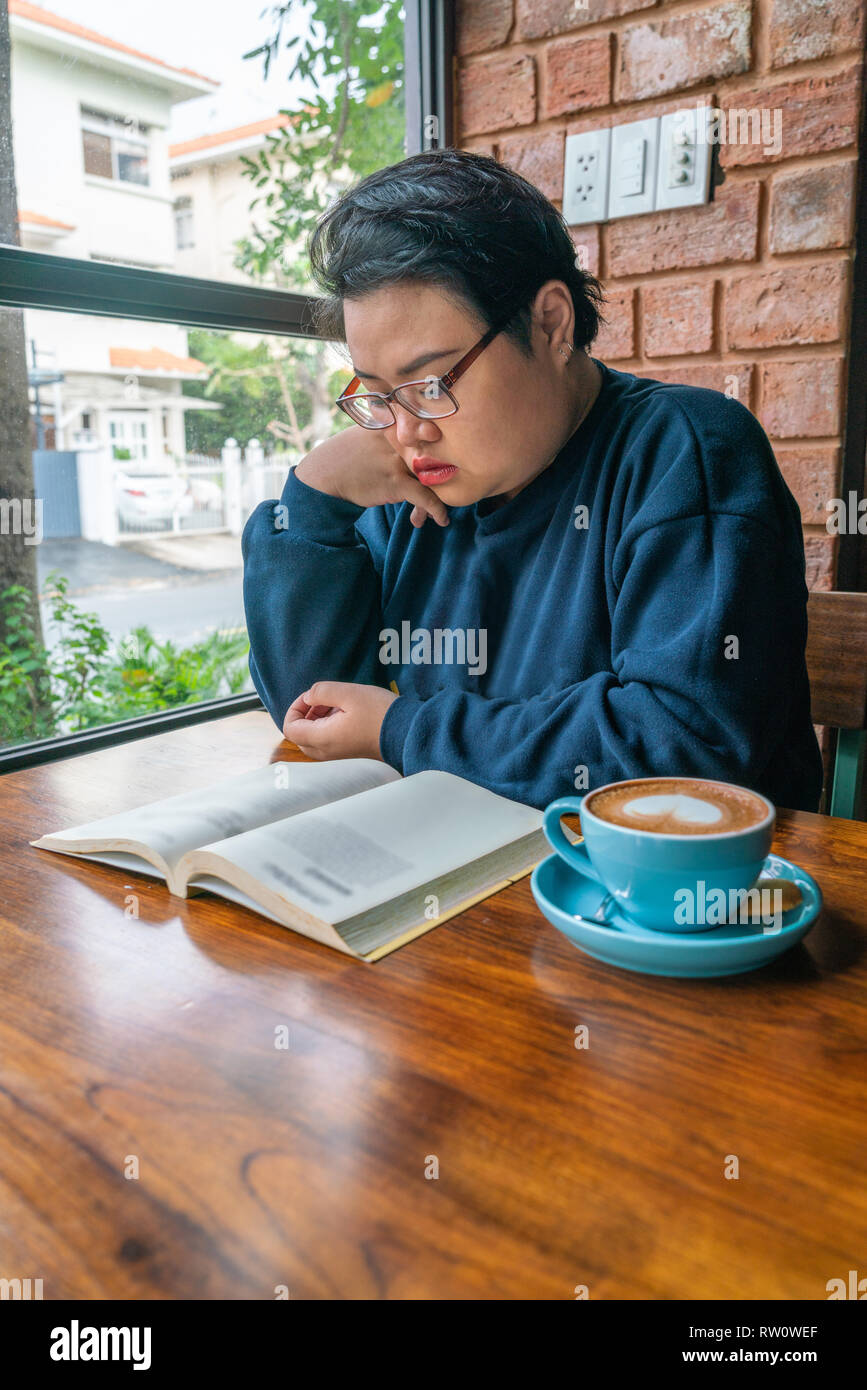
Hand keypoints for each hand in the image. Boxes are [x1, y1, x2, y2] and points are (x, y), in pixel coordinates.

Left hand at [282, 681, 397, 760]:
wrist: (407, 733)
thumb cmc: (379, 713)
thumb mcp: (349, 692)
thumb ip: (321, 691)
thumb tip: (309, 697)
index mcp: (322, 739)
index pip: (290, 728)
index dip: (294, 708)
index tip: (311, 697)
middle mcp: (326, 752)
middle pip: (300, 735)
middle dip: (307, 714)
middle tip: (324, 700)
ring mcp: (338, 756)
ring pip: (314, 739)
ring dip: (319, 719)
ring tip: (339, 704)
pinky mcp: (349, 754)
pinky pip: (328, 742)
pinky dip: (330, 726)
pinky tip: (348, 713)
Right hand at [294, 424, 450, 528]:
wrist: (326, 476)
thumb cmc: (349, 454)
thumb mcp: (369, 431)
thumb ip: (394, 430)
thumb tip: (421, 432)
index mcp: (393, 421)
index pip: (425, 420)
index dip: (442, 429)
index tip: (449, 438)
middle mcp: (398, 437)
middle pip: (435, 446)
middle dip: (449, 459)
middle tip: (457, 471)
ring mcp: (398, 460)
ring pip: (433, 473)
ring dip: (442, 490)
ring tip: (444, 503)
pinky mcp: (395, 483)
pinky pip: (424, 496)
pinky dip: (436, 509)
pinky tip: (442, 519)